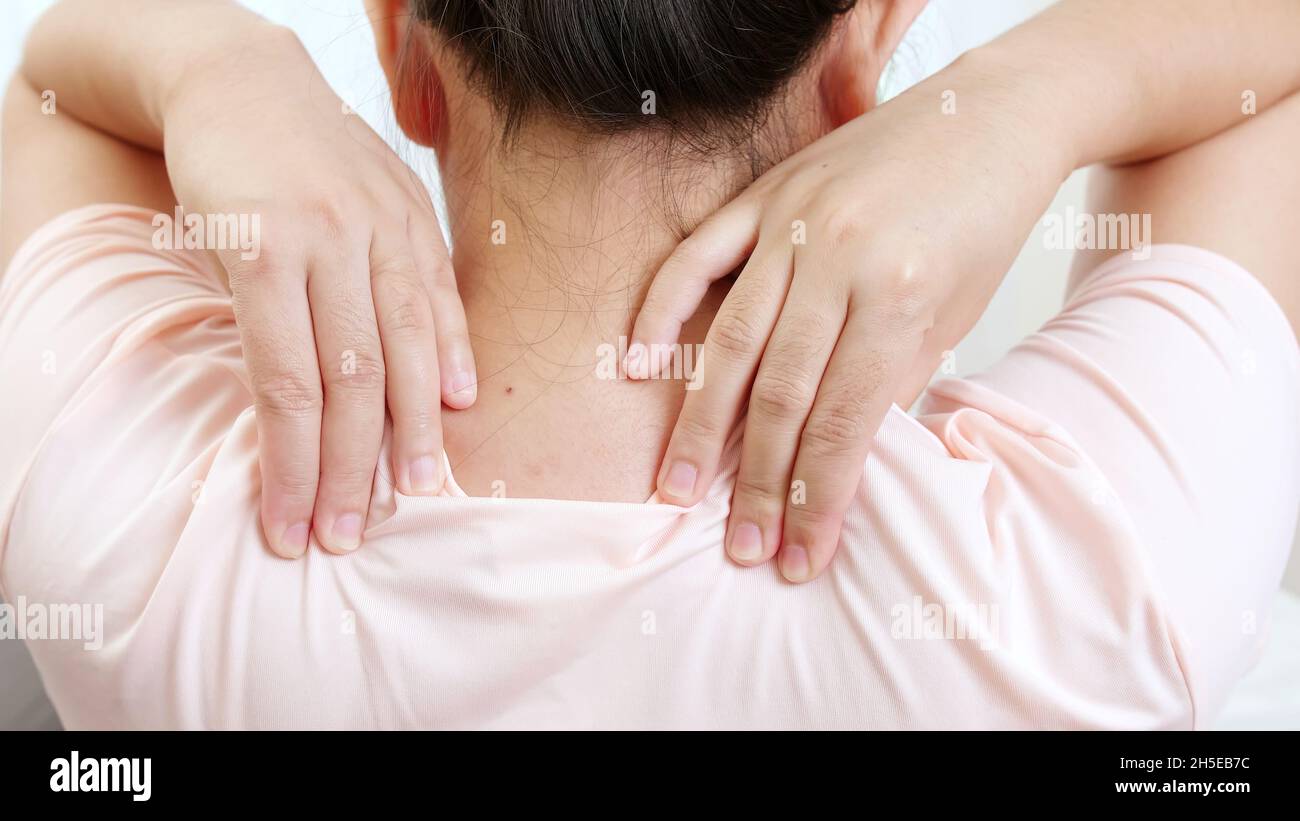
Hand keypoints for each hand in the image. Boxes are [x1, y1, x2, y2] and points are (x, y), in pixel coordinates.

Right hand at [164, 28, 474, 556]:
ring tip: (329, 533)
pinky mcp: (256, 252)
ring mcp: (318, 247)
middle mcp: (375, 242)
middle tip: (381, 529)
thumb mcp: (381, 202)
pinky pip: (277, 367)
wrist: (225, 73)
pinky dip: (284, 439)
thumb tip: (458, 384)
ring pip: (338, 383)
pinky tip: (286, 482)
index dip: (432, 415)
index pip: (433, 337)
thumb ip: (419, 284)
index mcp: (410, 232)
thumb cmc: (305, 152)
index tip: (434, 483)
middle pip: (391, 373)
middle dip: (390, 459)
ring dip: (335, 470)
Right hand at [627, 52, 1069, 580]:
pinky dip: (661, 309)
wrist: (988, 119)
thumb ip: (888, 386)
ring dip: (701, 424)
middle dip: (757, 482)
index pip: (844, 424)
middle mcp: (839, 259)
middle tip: (739, 546)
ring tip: (678, 489)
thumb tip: (832, 465)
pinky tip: (635, 364)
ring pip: (732, 340)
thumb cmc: (980, 225)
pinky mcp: (765, 195)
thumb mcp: (956, 316)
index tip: (800, 558)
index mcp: (902, 296)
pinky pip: (696, 256)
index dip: (817, 500)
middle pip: (780, 395)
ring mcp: (792, 222)